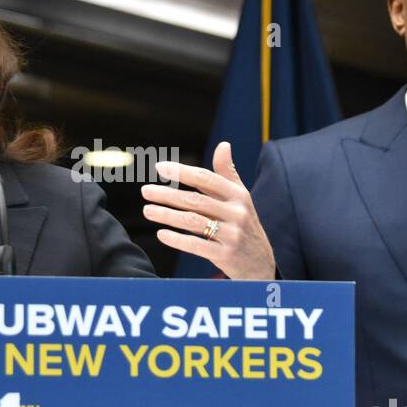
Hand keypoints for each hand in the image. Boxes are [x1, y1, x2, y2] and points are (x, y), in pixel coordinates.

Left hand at [140, 141, 275, 279]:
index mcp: (239, 195)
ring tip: (147, 211)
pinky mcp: (226, 254)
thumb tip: (223, 144)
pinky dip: (177, 239)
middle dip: (167, 195)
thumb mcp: (240, 198)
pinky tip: (161, 234)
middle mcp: (237, 212)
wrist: (260, 262)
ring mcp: (232, 234)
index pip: (206, 179)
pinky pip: (196, 245)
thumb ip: (228, 173)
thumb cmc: (244, 225)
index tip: (159, 167)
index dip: (181, 172)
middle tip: (145, 191)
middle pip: (195, 200)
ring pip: (193, 222)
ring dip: (167, 215)